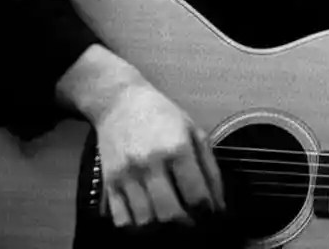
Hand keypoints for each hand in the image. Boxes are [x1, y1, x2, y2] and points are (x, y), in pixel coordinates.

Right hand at [93, 80, 225, 228]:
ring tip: (170, 217)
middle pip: (170, 214)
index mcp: (177, 148)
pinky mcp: (109, 182)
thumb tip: (219, 203)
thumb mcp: (194, 131)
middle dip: (186, 224)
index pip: (196, 195)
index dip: (208, 211)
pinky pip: (122, 219)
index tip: (210, 212)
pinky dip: (137, 226)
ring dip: (162, 227)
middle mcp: (150, 163)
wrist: (119, 101)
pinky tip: (148, 216)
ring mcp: (126, 175)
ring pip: (145, 221)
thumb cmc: (162, 114)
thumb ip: (209, 168)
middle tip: (192, 220)